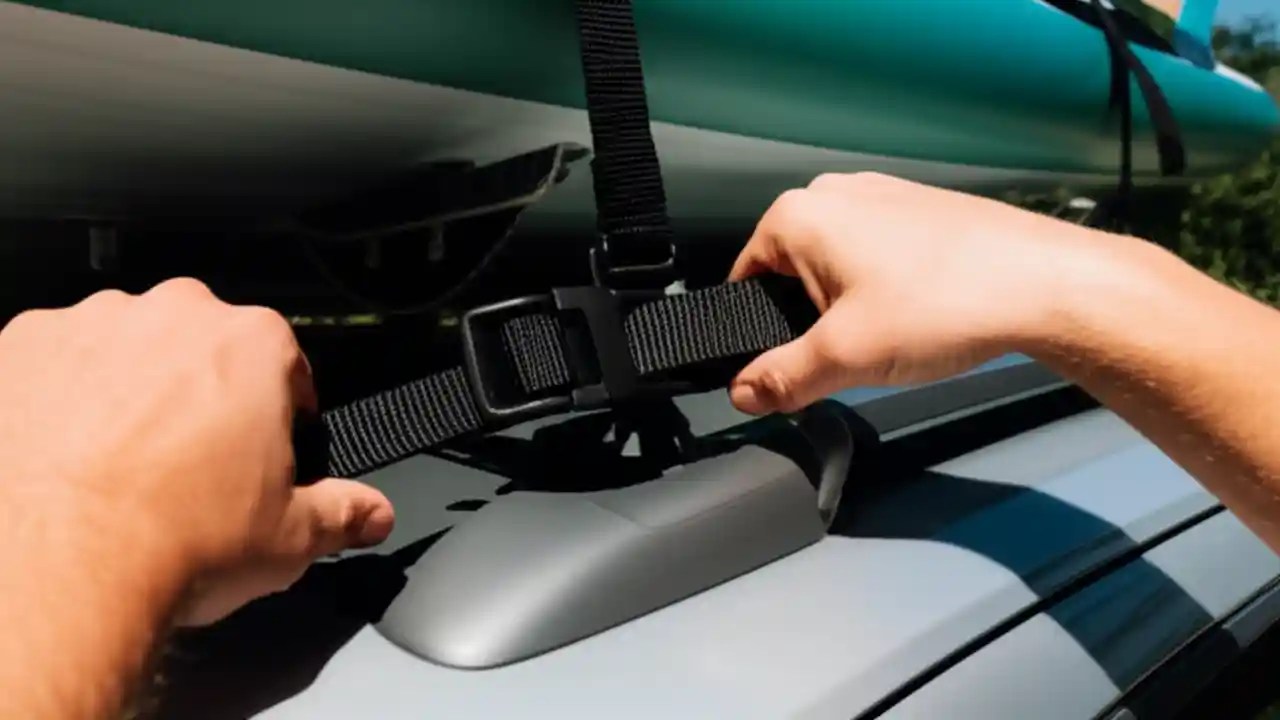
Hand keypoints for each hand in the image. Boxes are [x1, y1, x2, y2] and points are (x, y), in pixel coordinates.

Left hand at [0, 279, 393, 625]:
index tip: (262, 450)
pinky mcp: (18, 348)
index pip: (286, 365)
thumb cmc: (172, 541)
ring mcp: (90, 325)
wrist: (56, 571)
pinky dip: (58, 400)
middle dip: (201, 395)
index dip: (280, 413)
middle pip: (202, 347)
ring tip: (120, 466)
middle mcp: (173, 318)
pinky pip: (51, 364)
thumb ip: (344, 513)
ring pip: (124, 349)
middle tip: (190, 466)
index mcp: (252, 345)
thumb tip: (371, 513)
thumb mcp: (290, 538)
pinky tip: (65, 458)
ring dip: (128, 392)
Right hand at [727, 172, 1108, 414]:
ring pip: (836, 269)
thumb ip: (781, 377)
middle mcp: (835, 194)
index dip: (756, 333)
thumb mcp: (844, 356)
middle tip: (845, 359)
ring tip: (891, 340)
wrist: (1046, 283)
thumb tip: (744, 392)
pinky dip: (886, 294)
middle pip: (789, 276)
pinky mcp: (922, 210)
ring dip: (850, 311)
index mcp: (798, 215)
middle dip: (807, 323)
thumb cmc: (945, 302)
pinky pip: (878, 258)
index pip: (743, 281)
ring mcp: (883, 195)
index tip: (781, 369)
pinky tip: (918, 321)